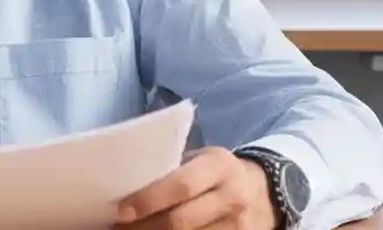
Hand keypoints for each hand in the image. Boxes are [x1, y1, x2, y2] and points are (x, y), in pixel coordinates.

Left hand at [114, 147, 276, 229]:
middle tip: (117, 229)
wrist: (265, 193)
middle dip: (144, 227)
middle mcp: (232, 197)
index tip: (121, 211)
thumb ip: (173, 170)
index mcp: (219, 166)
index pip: (181, 185)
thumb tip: (125, 185)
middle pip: (181, 221)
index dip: (149, 200)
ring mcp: (238, 227)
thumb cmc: (218, 173)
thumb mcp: (202, 160)